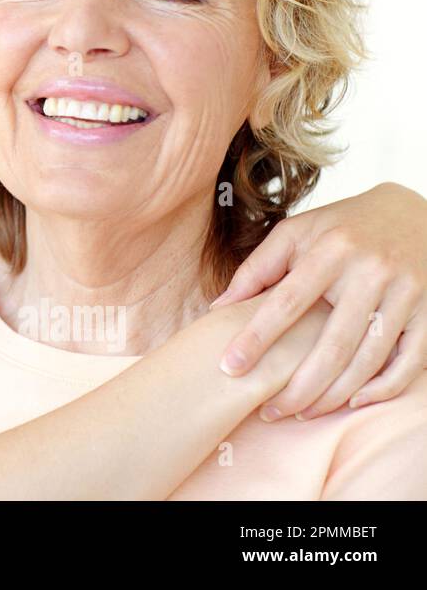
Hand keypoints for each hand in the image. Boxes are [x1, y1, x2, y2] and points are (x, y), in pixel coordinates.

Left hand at [212, 182, 426, 420]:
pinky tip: (352, 402)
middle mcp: (371, 272)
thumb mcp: (296, 233)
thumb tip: (218, 308)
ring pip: (367, 360)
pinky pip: (409, 362)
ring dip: (333, 395)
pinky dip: (382, 389)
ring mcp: (406, 294)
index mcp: (331, 250)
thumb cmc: (341, 227)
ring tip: (302, 412)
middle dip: (297, 386)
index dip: (256, 338)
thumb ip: (257, 269)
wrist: (414, 213)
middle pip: (330, 345)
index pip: (287, 302)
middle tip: (269, 411)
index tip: (230, 367)